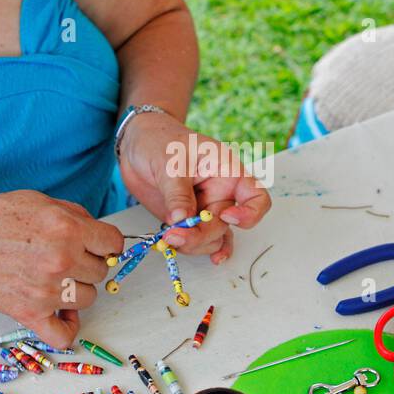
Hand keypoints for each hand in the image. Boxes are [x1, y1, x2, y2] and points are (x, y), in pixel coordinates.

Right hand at [0, 190, 124, 348]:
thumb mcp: (40, 201)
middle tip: (65, 257)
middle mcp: (62, 260)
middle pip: (102, 271)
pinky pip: (65, 334)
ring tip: (56, 279)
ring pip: (88, 298)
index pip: (113, 243)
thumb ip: (76, 216)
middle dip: (88, 263)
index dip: (105, 242)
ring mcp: (47, 290)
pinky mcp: (30, 313)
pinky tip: (61, 312)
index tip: (96, 244)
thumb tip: (100, 235)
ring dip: (77, 289)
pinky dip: (68, 326)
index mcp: (68, 229)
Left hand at [116, 110, 270, 262]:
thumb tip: (181, 221)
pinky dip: (194, 248)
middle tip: (173, 235)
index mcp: (227, 171)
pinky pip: (199, 239)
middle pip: (225, 224)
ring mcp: (205, 207)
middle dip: (202, 234)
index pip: (256, 196)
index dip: (250, 213)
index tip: (226, 216)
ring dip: (194, 244)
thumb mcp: (169, 162)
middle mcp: (221, 192)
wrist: (137, 143)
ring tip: (169, 239)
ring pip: (212, 237)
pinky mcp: (188, 219)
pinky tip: (188, 252)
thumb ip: (177, 193)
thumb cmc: (159, 140)